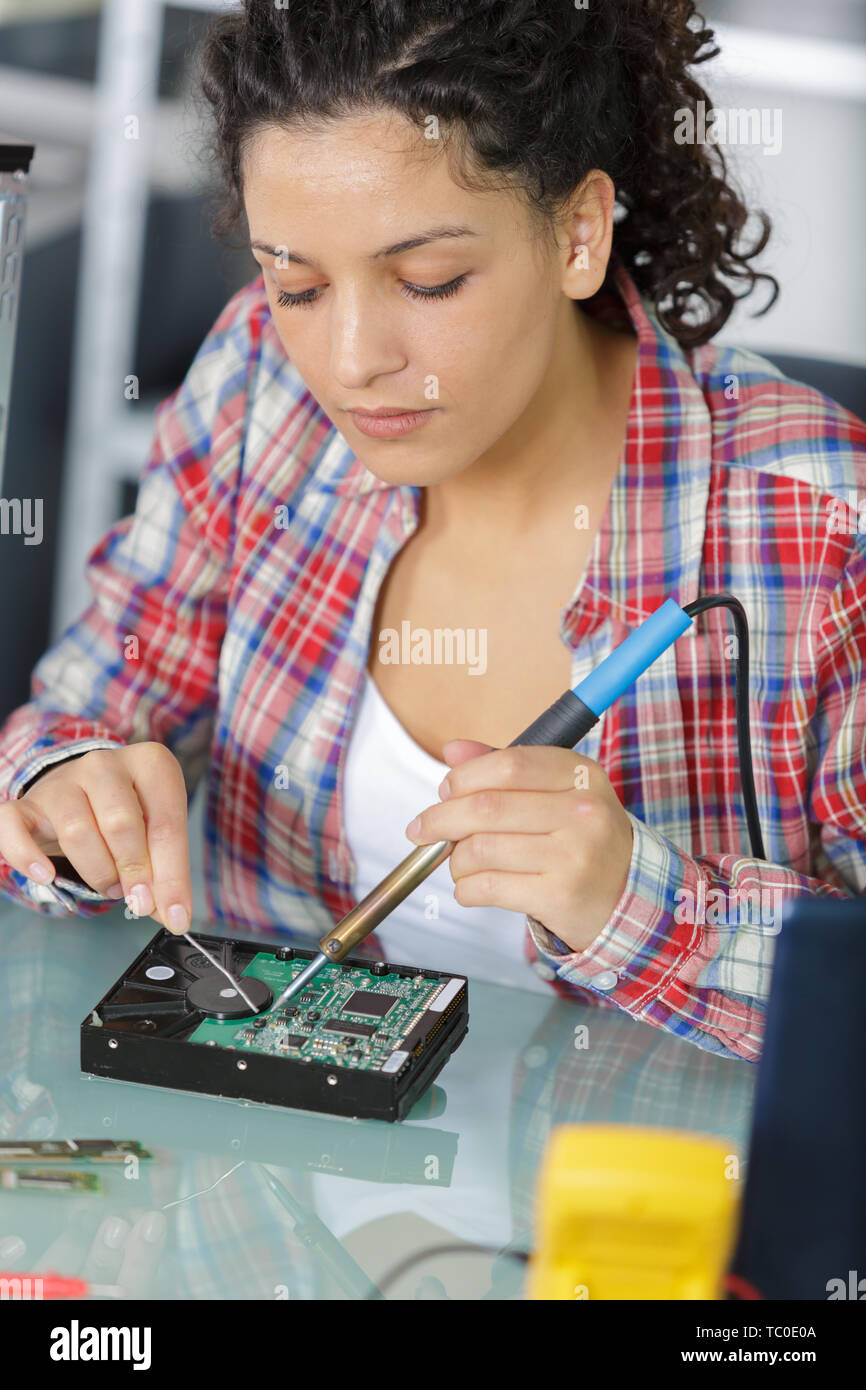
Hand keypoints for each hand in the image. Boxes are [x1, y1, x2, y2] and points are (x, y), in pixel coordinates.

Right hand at [0, 743, 192, 933]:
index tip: (175, 916)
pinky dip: (27, 856)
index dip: (171, 876)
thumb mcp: (157, 831)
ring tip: (111, 887)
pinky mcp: (28, 803)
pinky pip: (15, 827)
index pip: (166, 823)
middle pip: (121, 824)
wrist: (83, 789)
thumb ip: (166, 871)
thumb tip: (174, 915)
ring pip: (77, 830)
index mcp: (150, 764)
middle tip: (138, 901)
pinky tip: (46, 876)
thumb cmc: (130, 812)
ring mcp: (63, 781)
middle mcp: (104, 764)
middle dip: (133, 872)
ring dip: (97, 871)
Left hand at [405, 740, 633, 952]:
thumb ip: (507, 768)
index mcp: (581, 776)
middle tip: (423, 829)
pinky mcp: (559, 895)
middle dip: (441, 819)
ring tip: (459, 862)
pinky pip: (488, 887)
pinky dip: (466, 888)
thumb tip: (453, 750)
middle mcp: (582, 813)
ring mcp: (573, 856)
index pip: (509, 764)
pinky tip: (470, 886)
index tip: (444, 790)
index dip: (464, 777)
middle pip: (487, 807)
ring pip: (482, 849)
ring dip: (455, 859)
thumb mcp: (559, 792)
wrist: (627, 896)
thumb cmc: (583, 839)